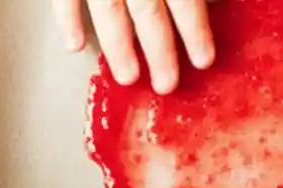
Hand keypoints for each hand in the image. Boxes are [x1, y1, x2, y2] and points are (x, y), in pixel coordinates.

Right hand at [54, 0, 214, 93]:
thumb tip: (215, 3)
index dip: (194, 28)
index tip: (204, 61)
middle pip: (147, 9)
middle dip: (158, 49)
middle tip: (167, 84)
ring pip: (107, 7)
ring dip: (117, 44)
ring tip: (128, 76)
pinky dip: (66, 19)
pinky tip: (75, 45)